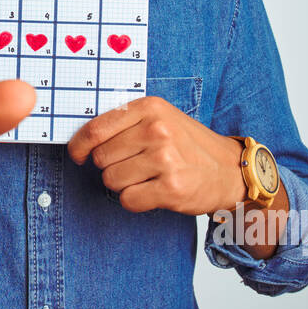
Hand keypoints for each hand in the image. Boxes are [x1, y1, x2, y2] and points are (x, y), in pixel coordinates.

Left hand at [67, 96, 242, 215]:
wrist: (230, 170)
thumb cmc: (188, 145)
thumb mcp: (160, 118)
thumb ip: (125, 122)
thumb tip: (82, 139)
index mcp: (150, 108)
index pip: (95, 129)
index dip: (79, 146)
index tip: (78, 154)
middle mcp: (157, 130)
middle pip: (102, 157)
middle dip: (111, 166)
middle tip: (135, 166)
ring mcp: (165, 159)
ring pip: (111, 180)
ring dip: (124, 184)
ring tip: (148, 177)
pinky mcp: (171, 188)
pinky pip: (128, 200)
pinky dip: (135, 200)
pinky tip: (153, 191)